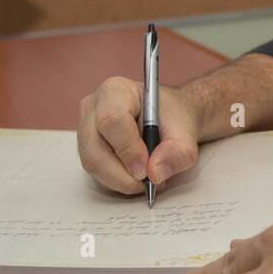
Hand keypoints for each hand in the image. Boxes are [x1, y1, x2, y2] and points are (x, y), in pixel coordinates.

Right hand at [77, 76, 200, 194]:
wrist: (169, 119)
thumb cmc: (174, 119)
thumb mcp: (186, 135)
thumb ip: (177, 153)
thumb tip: (154, 174)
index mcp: (116, 91)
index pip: (112, 120)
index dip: (128, 149)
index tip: (146, 170)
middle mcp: (93, 107)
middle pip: (95, 149)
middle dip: (122, 174)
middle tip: (147, 182)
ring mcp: (85, 128)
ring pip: (92, 164)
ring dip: (121, 180)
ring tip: (147, 177)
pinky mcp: (86, 147)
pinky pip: (94, 172)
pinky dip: (116, 180)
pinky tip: (135, 174)